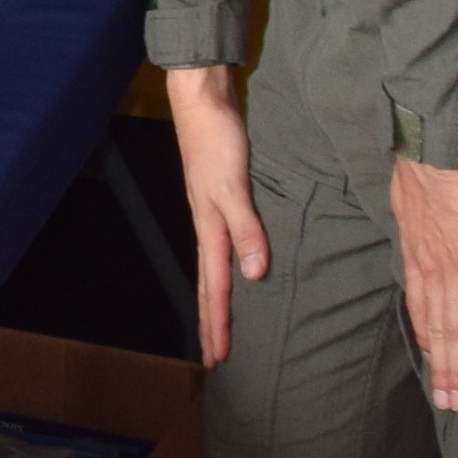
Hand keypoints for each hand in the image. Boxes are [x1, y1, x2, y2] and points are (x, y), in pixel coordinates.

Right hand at [162, 68, 268, 369]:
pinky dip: (227, 269)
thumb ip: (245, 228)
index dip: (218, 323)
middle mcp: (209, 225)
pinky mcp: (222, 198)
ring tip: (221, 326)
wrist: (202, 99)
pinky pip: (224, 247)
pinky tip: (237, 270)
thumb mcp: (232, 184)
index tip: (217, 358)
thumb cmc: (216, 139)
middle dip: (212, 322)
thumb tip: (255, 274)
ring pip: (214, 268)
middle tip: (215, 358)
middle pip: (209, 284)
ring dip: (217, 300)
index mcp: (209, 227)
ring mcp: (213, 212)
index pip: (215, 287)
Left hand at [391, 155, 457, 409]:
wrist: (436, 147)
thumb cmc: (424, 163)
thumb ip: (416, 218)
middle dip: (441, 368)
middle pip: (435, 330)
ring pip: (457, 332)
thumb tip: (417, 219)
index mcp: (416, 254)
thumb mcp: (408, 197)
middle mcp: (432, 271)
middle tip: (447, 403)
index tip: (430, 361)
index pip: (419, 306)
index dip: (425, 337)